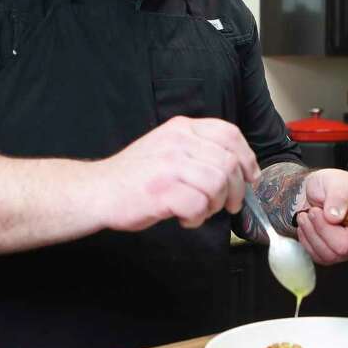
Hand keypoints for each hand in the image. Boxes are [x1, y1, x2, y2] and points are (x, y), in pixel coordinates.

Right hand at [91, 116, 260, 230]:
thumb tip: (236, 168)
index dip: (247, 157)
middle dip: (236, 190)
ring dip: (215, 205)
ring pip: (217, 185)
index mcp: (181, 128)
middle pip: (228, 163)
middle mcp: (178, 142)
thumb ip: (197, 149)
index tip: (250, 176)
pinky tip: (184, 218)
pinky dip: (197, 218)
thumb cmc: (134, 175)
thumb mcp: (167, 147)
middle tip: (230, 205)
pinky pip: (198, 206)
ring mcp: (169, 165)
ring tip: (200, 210)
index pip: (229, 134)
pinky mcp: (162, 191)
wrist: (98, 190)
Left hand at [296, 169, 347, 264]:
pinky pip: (316, 255)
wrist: (309, 191)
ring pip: (328, 253)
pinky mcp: (328, 254)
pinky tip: (307, 224)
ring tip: (310, 213)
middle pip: (345, 247)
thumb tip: (336, 216)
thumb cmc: (329, 184)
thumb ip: (338, 195)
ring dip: (312, 231)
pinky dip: (306, 238)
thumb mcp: (336, 180)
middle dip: (324, 227)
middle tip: (315, 210)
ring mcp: (345, 248)